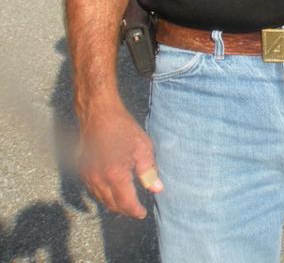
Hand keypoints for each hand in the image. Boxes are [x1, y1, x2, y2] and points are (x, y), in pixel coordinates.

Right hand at [77, 103, 161, 218]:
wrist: (98, 114)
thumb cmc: (123, 128)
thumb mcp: (143, 147)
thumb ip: (149, 171)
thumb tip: (156, 189)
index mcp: (115, 174)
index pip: (125, 202)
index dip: (134, 210)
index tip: (142, 213)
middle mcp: (98, 178)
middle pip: (111, 204)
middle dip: (124, 209)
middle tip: (136, 210)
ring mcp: (87, 175)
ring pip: (100, 198)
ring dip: (113, 204)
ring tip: (126, 204)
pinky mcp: (82, 170)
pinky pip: (93, 190)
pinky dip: (103, 195)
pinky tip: (112, 192)